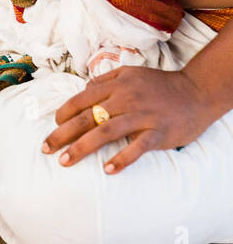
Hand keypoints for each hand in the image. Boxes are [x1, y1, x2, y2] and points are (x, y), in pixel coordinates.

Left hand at [42, 66, 215, 173]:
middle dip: (62, 134)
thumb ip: (105, 81)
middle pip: (87, 117)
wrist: (197, 93)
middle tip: (46, 148)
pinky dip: (121, 159)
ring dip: (82, 148)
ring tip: (65, 161)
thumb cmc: (160, 85)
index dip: (64, 114)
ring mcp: (142, 116)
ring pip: (105, 132)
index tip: (53, 126)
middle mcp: (126, 99)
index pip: (82, 100)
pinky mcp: (158, 132)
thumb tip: (82, 90)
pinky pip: (137, 147)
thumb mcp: (131, 74)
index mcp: (117, 85)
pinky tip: (107, 169)